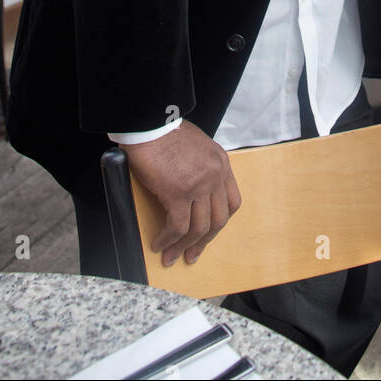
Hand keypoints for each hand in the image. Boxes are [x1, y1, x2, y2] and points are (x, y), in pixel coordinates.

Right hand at [120, 121, 241, 267]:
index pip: (231, 201)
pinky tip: (159, 244)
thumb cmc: (166, 132)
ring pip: (198, 228)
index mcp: (221, 163)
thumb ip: (202, 166)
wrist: (149, 124)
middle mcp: (215, 175)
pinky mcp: (178, 193)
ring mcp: (199, 185)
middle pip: (218, 219)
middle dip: (204, 241)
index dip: (220, 222)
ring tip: (171, 256)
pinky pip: (177, 226)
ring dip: (184, 247)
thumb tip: (192, 192)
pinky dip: (168, 239)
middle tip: (192, 254)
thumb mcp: (197, 145)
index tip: (209, 234)